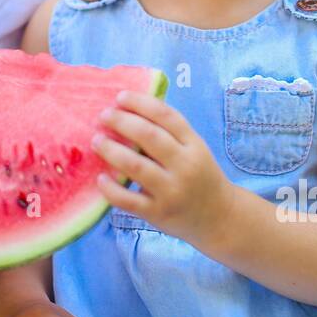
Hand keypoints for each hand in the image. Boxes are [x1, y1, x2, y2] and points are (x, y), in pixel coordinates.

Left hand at [93, 90, 232, 248]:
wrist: (219, 218)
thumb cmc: (200, 177)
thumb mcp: (194, 151)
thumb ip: (170, 134)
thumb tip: (131, 111)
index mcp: (194, 146)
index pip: (167, 116)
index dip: (141, 103)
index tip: (120, 97)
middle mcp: (185, 167)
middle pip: (149, 136)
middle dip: (122, 122)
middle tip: (104, 116)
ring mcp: (171, 191)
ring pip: (135, 166)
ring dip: (111, 150)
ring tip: (96, 141)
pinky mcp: (158, 213)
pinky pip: (128, 200)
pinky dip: (110, 188)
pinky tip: (100, 178)